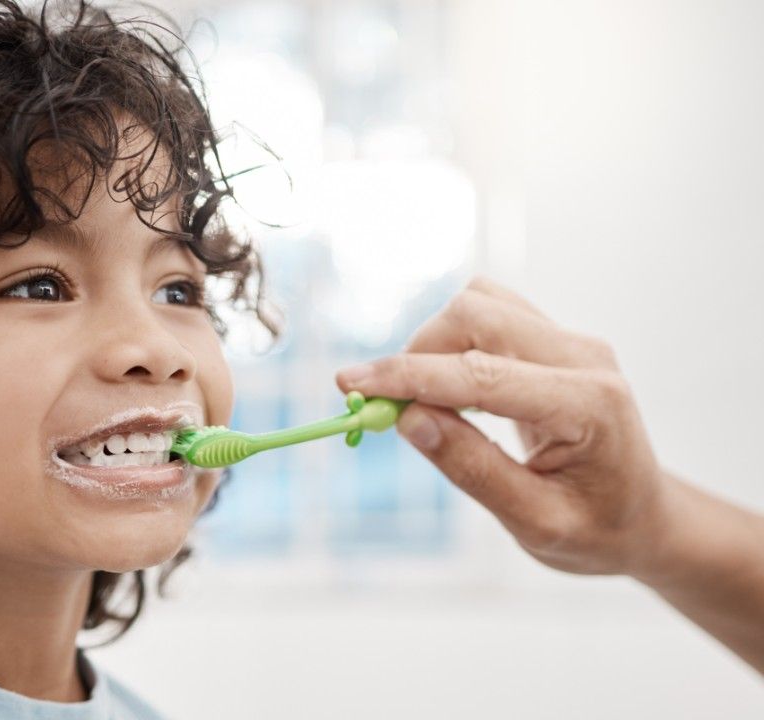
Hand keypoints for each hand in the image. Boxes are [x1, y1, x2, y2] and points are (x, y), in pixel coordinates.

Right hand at [335, 276, 675, 577]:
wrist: (644, 517)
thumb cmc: (597, 529)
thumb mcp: (535, 522)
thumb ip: (472, 468)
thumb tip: (407, 420)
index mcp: (588, 406)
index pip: (479, 374)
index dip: (406, 377)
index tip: (350, 385)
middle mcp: (583, 358)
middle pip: (476, 314)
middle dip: (417, 354)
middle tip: (387, 408)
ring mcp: (572, 342)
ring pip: (479, 304)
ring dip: (434, 345)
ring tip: (425, 401)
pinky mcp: (554, 339)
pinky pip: (489, 313)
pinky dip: (452, 342)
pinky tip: (450, 388)